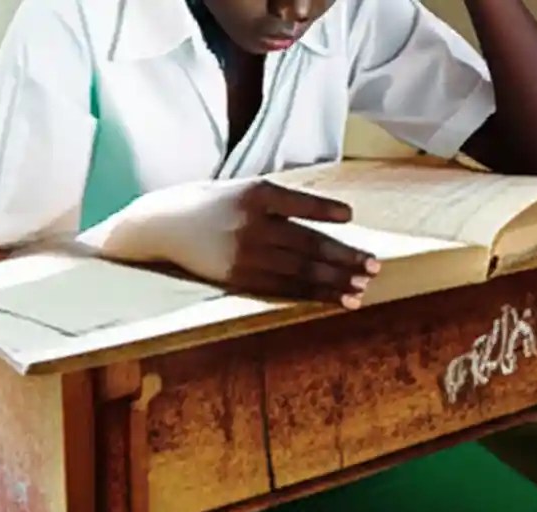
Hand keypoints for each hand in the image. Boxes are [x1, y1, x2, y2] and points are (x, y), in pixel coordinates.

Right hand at [85, 178, 380, 308]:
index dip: (327, 211)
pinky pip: (285, 286)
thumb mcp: (241, 189)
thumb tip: (327, 219)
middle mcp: (253, 223)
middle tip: (375, 266)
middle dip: (346, 257)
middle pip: (309, 243)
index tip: (352, 218)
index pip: (300, 204)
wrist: (160, 225)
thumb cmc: (208, 203)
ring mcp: (246, 253)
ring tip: (364, 287)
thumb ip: (277, 202)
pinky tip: (338, 298)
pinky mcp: (239, 276)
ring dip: (337, 280)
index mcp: (256, 192)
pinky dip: (315, 293)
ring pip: (302, 269)